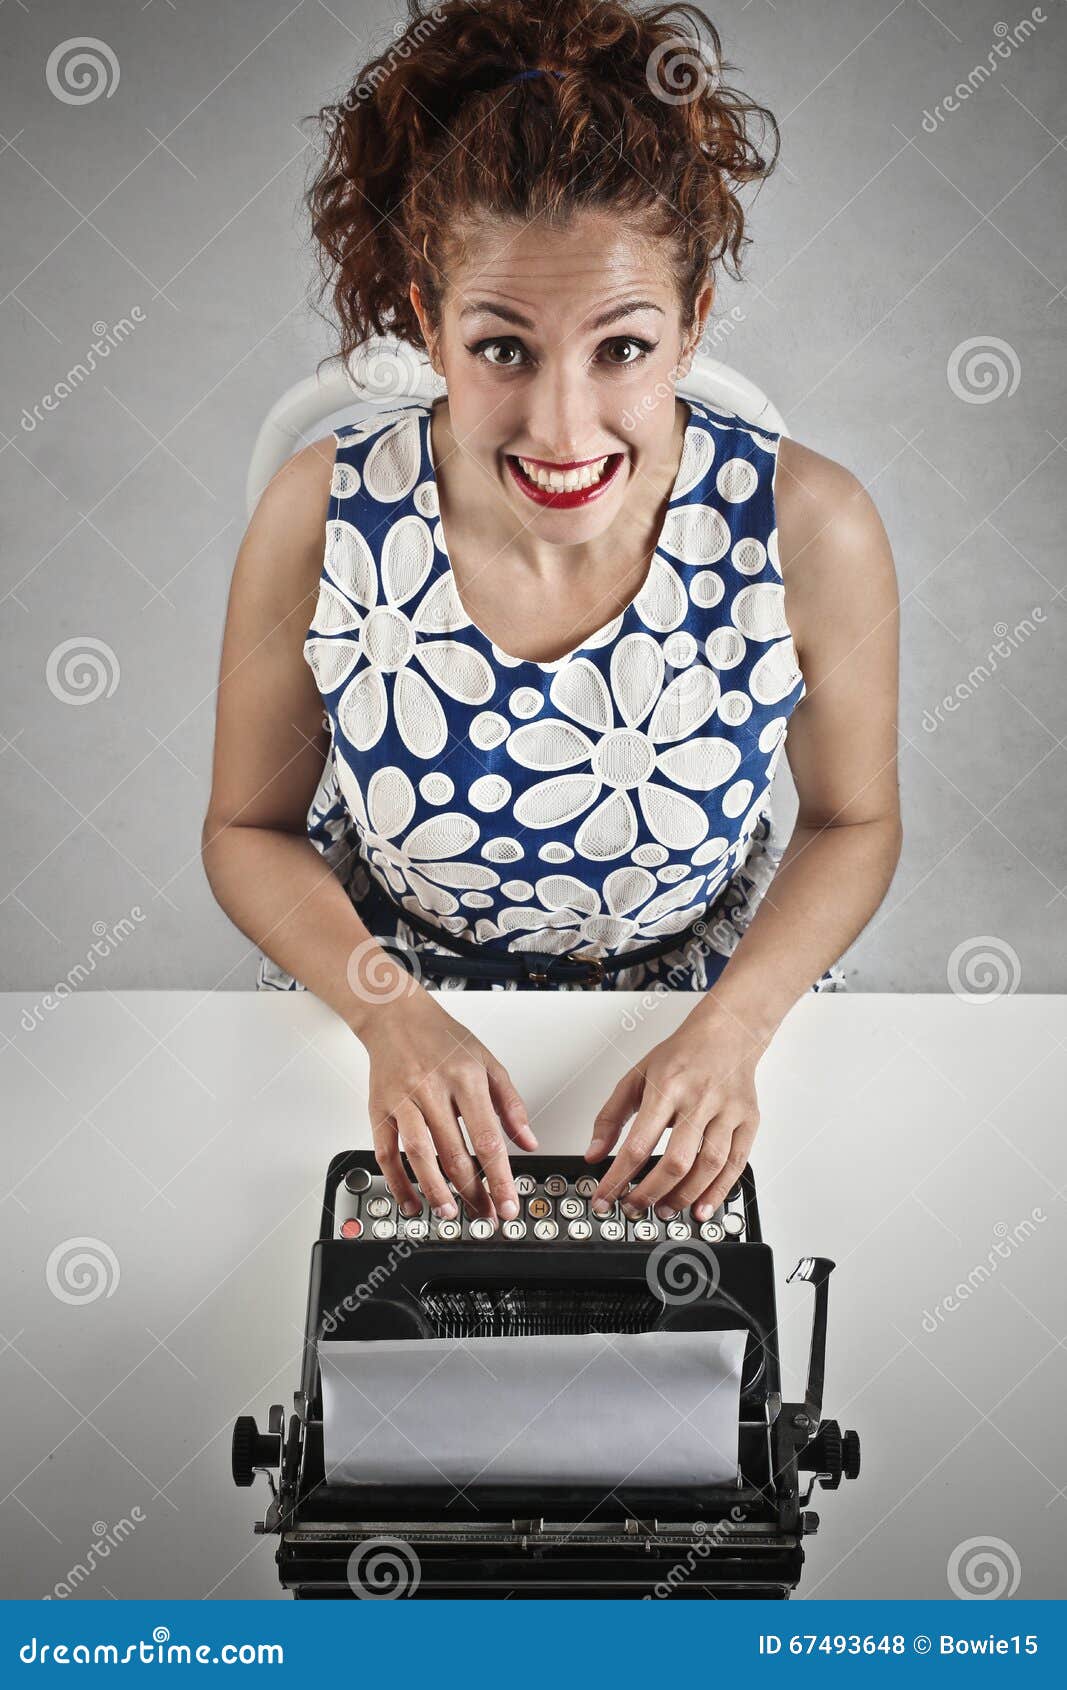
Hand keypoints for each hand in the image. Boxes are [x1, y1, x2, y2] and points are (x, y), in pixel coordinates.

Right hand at [357, 985, 536, 1223]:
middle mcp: (433, 1090)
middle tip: (485, 1215)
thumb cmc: (443, 1038)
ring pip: (418, 1155)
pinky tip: (411, 1201)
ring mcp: (403, 1101)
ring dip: (435, 1190)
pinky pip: (385, 1153)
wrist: (395, 1016)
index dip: (499, 1178)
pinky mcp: (380, 1109)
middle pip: (454, 1153)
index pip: (487, 1139)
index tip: (508, 1205)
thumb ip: (511, 1104)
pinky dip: (397, 1182)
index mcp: (466, 1079)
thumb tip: (528, 1141)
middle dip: (472, 1192)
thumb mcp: (488, 1062)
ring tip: (450, 1213)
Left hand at [584, 1004, 767, 1221]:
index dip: (619, 1177)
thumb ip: (611, 1116)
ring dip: (684, 1197)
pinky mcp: (748, 1120)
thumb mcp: (636, 1077)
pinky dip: (718, 1191)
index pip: (638, 1143)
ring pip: (708, 1165)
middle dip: (651, 1193)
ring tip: (663, 1212)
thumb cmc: (681, 1056)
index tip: (604, 1198)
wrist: (727, 1032)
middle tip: (633, 1208)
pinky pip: (736, 1164)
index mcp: (666, 1087)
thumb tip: (593, 1155)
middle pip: (676, 1160)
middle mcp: (699, 1099)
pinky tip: (701, 1208)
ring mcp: (727, 1111)